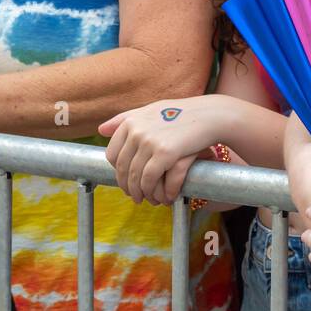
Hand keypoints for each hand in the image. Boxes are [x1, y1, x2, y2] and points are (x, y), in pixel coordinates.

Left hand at [98, 96, 231, 204]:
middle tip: (134, 196)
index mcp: (131, 121)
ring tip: (145, 199)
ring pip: (135, 177)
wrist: (210, 115)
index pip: (112, 154)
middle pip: (122, 168)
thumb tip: (100, 130)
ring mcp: (149, 142)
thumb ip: (125, 119)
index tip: (126, 179)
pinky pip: (150, 179)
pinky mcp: (165, 153)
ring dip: (140, 193)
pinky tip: (163, 196)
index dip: (117, 171)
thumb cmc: (183, 113)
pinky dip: (154, 191)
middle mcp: (136, 131)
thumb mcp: (151, 110)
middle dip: (127, 186)